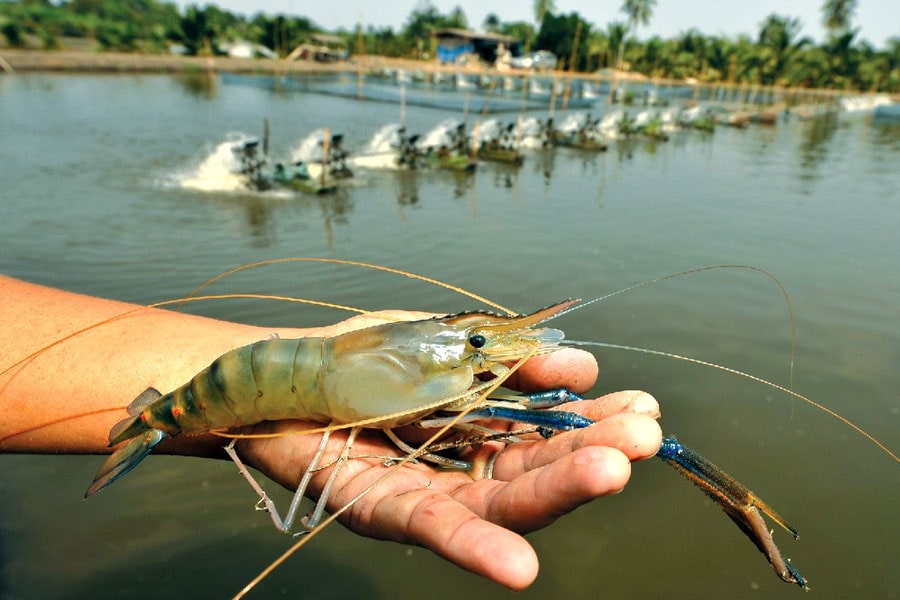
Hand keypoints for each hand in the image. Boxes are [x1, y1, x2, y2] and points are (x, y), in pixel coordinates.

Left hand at [231, 336, 661, 590]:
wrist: (278, 369)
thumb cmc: (361, 356)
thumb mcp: (444, 343)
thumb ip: (506, 358)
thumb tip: (580, 364)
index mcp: (482, 429)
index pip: (550, 434)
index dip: (595, 422)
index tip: (644, 408)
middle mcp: (461, 468)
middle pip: (534, 471)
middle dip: (589, 455)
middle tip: (644, 438)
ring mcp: (425, 494)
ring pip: (497, 503)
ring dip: (554, 493)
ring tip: (611, 472)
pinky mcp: (382, 510)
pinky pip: (430, 530)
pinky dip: (475, 548)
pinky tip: (521, 568)